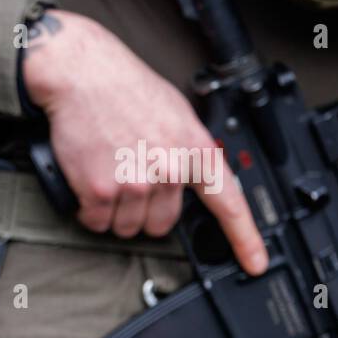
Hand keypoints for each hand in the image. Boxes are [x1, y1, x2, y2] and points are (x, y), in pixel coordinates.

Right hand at [21, 10, 267, 275]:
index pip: (228, 202)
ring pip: (126, 227)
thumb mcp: (176, 113)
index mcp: (195, 149)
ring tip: (105, 176)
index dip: (245, 239)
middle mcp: (169, 169)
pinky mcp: (100, 191)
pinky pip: (96, 222)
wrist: (83, 74)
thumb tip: (190, 176)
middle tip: (129, 185)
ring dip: (113, 213)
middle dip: (143, 213)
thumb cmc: (125, 88)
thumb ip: (188, 149)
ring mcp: (135, 183)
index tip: (254, 263)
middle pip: (162, 225)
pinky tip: (88, 182)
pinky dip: (88, 210)